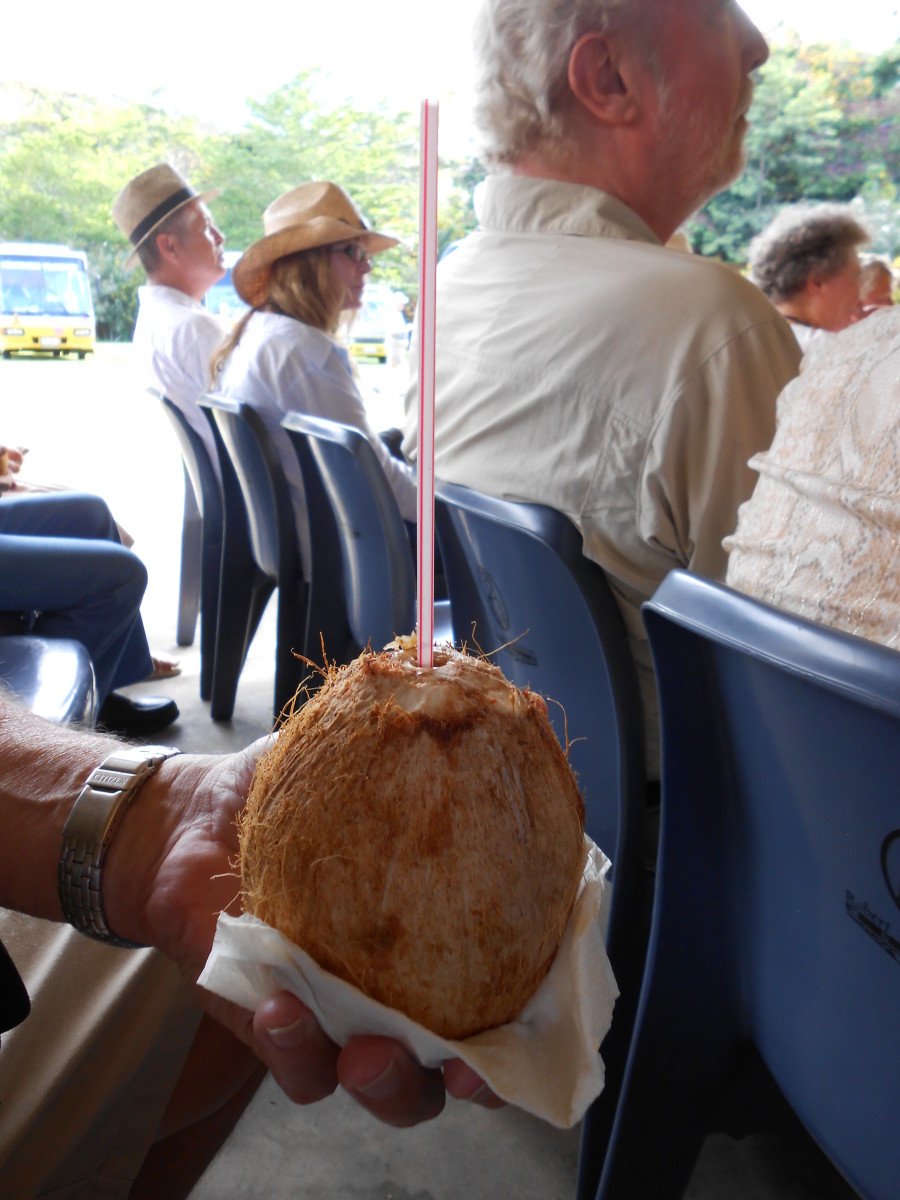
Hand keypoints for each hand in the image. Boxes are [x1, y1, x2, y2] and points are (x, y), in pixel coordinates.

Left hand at [103, 743, 503, 1126]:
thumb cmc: (283, 789)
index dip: (523, 1024)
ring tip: (363, 1052)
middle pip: (445, 1065)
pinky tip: (280, 1005)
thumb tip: (477, 712)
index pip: (497, 996)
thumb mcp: (353, 754)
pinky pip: (293, 1059)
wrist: (186, 818)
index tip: (528, 1021)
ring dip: (382, 1080)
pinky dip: (293, 1044)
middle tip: (454, 1065)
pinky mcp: (273, 1025)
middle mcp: (395, 988)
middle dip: (460, 1077)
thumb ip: (414, 747)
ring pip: (377, 1083)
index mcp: (433, 935)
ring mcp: (336, 1014)